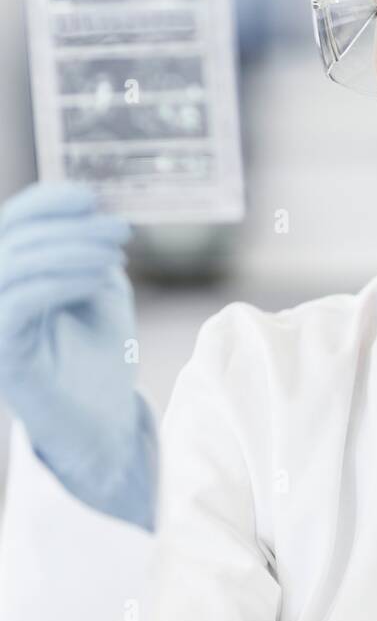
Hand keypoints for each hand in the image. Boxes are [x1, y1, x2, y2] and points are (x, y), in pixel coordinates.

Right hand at [0, 180, 156, 529]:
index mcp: (11, 276)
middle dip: (71, 226)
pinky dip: (60, 282)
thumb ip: (87, 246)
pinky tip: (98, 281)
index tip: (90, 196)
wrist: (106, 423)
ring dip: (71, 250)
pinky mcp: (3, 357)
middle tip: (121, 230)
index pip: (10, 223)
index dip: (45, 202)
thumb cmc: (101, 354)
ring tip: (116, 255)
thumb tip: (88, 203)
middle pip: (13, 239)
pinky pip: (17, 304)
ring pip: (13, 265)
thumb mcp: (99, 285)